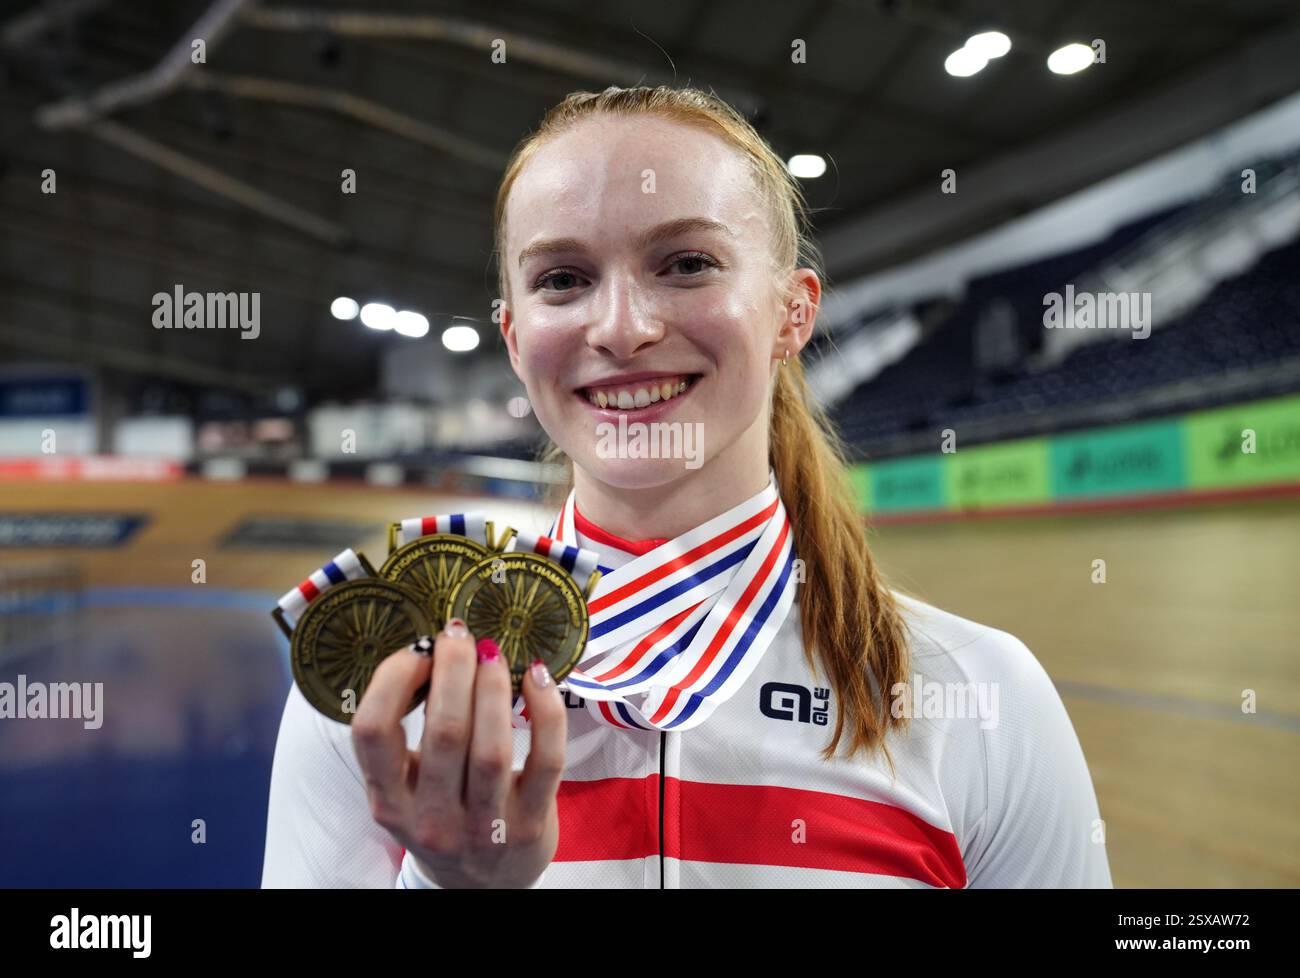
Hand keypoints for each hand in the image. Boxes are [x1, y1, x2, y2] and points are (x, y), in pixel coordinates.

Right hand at [351, 618, 565, 887]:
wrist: (481, 886)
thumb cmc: (440, 814)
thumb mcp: (405, 788)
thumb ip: (409, 736)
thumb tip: (435, 650)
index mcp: (388, 802)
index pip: (372, 733)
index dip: (392, 679)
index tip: (417, 651)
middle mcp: (431, 819)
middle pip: (443, 732)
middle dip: (454, 669)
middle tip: (460, 634)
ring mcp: (484, 827)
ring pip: (491, 747)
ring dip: (493, 687)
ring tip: (493, 651)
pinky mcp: (531, 824)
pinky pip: (546, 759)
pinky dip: (545, 711)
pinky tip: (538, 676)